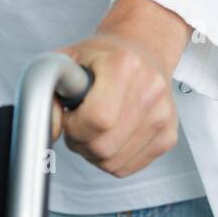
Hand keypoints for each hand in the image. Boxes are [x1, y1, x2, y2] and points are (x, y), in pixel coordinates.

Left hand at [49, 30, 179, 177]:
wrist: (142, 49)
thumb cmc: (104, 55)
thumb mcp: (69, 59)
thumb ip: (49, 89)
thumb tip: (48, 127)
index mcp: (125, 64)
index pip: (98, 118)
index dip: (74, 125)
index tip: (70, 114)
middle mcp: (151, 89)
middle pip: (104, 146)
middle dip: (80, 141)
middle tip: (78, 122)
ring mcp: (163, 115)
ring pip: (113, 162)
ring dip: (93, 153)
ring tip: (94, 127)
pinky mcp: (168, 136)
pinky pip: (126, 167)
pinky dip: (110, 159)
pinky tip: (110, 134)